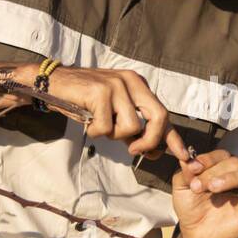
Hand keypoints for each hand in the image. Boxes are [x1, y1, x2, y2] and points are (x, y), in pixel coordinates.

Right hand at [28, 65, 185, 158]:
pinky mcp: (101, 91)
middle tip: (133, 150)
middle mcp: (132, 81)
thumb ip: (135, 131)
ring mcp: (117, 84)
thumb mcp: (114, 115)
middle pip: (159, 117)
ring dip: (113, 135)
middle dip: (150, 141)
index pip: (164, 114)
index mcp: (139, 86)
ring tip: (98, 124)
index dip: (174, 137)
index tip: (185, 156)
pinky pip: (107, 127)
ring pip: (132, 127)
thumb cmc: (84, 102)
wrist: (52, 84)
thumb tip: (155, 152)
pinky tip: (86, 120)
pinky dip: (95, 131)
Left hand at [170, 149, 237, 237]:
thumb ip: (185, 173)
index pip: (221, 155)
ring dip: (234, 177)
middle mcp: (237, 175)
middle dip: (216, 172)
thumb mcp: (181, 189)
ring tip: (215, 188)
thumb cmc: (191, 209)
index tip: (193, 169)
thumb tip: (188, 159)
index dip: (208, 159)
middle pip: (236, 163)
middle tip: (198, 187)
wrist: (197, 235)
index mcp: (221, 167)